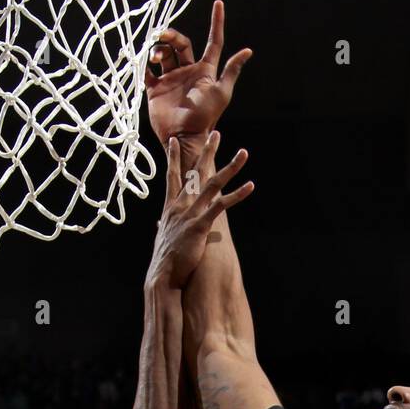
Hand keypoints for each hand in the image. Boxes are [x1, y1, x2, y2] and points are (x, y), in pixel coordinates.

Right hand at [146, 0, 251, 151]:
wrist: (183, 136)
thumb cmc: (205, 116)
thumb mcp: (221, 92)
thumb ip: (231, 71)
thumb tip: (248, 50)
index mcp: (204, 70)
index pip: (212, 42)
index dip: (216, 22)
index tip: (218, 3)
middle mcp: (187, 71)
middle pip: (180, 43)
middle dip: (172, 35)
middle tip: (162, 36)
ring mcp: (171, 79)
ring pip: (164, 53)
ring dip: (158, 48)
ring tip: (155, 56)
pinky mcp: (156, 89)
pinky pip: (148, 71)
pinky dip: (144, 63)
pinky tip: (144, 60)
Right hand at [148, 131, 252, 289]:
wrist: (163, 275)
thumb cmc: (165, 259)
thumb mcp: (162, 237)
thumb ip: (163, 227)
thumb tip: (159, 225)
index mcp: (170, 207)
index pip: (172, 176)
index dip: (172, 158)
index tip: (173, 140)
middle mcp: (180, 206)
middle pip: (195, 172)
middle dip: (207, 151)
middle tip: (216, 134)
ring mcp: (190, 214)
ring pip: (212, 184)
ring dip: (230, 167)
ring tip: (243, 153)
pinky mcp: (199, 225)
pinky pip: (221, 205)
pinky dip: (237, 195)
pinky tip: (250, 185)